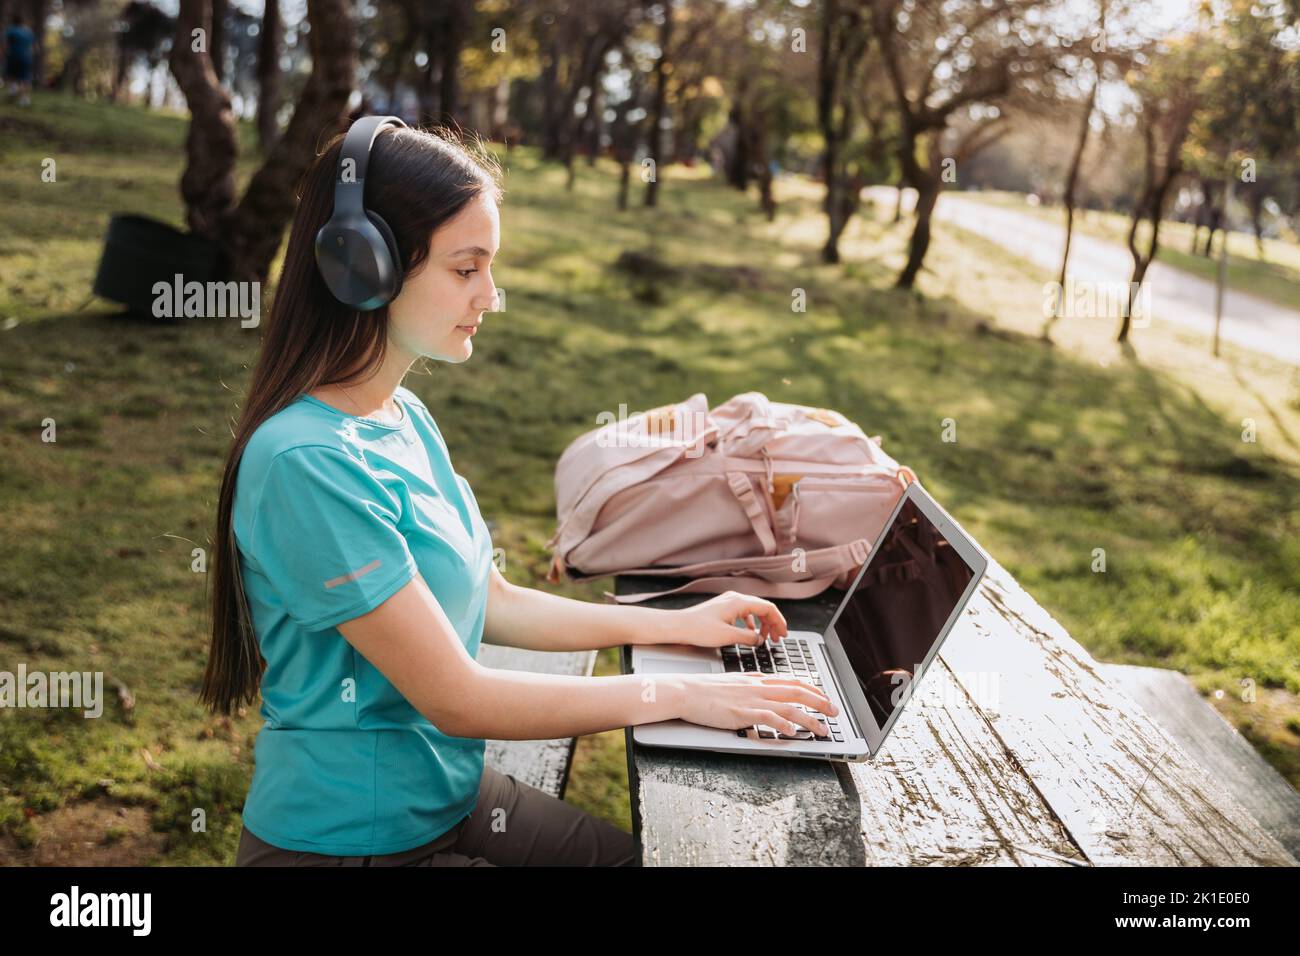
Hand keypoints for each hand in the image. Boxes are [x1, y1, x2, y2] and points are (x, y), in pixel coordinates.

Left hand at [669, 590, 788, 648]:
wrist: (678, 626)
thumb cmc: (699, 629)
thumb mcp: (728, 636)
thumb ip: (748, 638)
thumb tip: (760, 640)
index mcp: (739, 602)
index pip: (768, 608)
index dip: (779, 621)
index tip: (783, 634)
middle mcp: (735, 598)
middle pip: (762, 608)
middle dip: (772, 623)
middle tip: (777, 638)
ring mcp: (728, 602)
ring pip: (753, 611)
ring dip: (762, 624)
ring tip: (765, 638)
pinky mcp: (723, 608)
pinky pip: (743, 613)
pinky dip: (751, 623)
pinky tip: (750, 633)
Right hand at [674, 672, 837, 735]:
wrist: (685, 691)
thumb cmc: (704, 690)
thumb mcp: (732, 682)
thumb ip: (749, 684)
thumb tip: (761, 684)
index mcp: (756, 679)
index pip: (791, 681)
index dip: (812, 688)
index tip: (824, 696)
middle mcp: (758, 687)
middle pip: (797, 692)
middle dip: (820, 702)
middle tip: (835, 711)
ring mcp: (751, 700)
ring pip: (789, 707)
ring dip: (810, 719)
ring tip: (823, 729)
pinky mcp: (742, 713)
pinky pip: (769, 718)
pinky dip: (784, 725)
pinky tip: (793, 732)